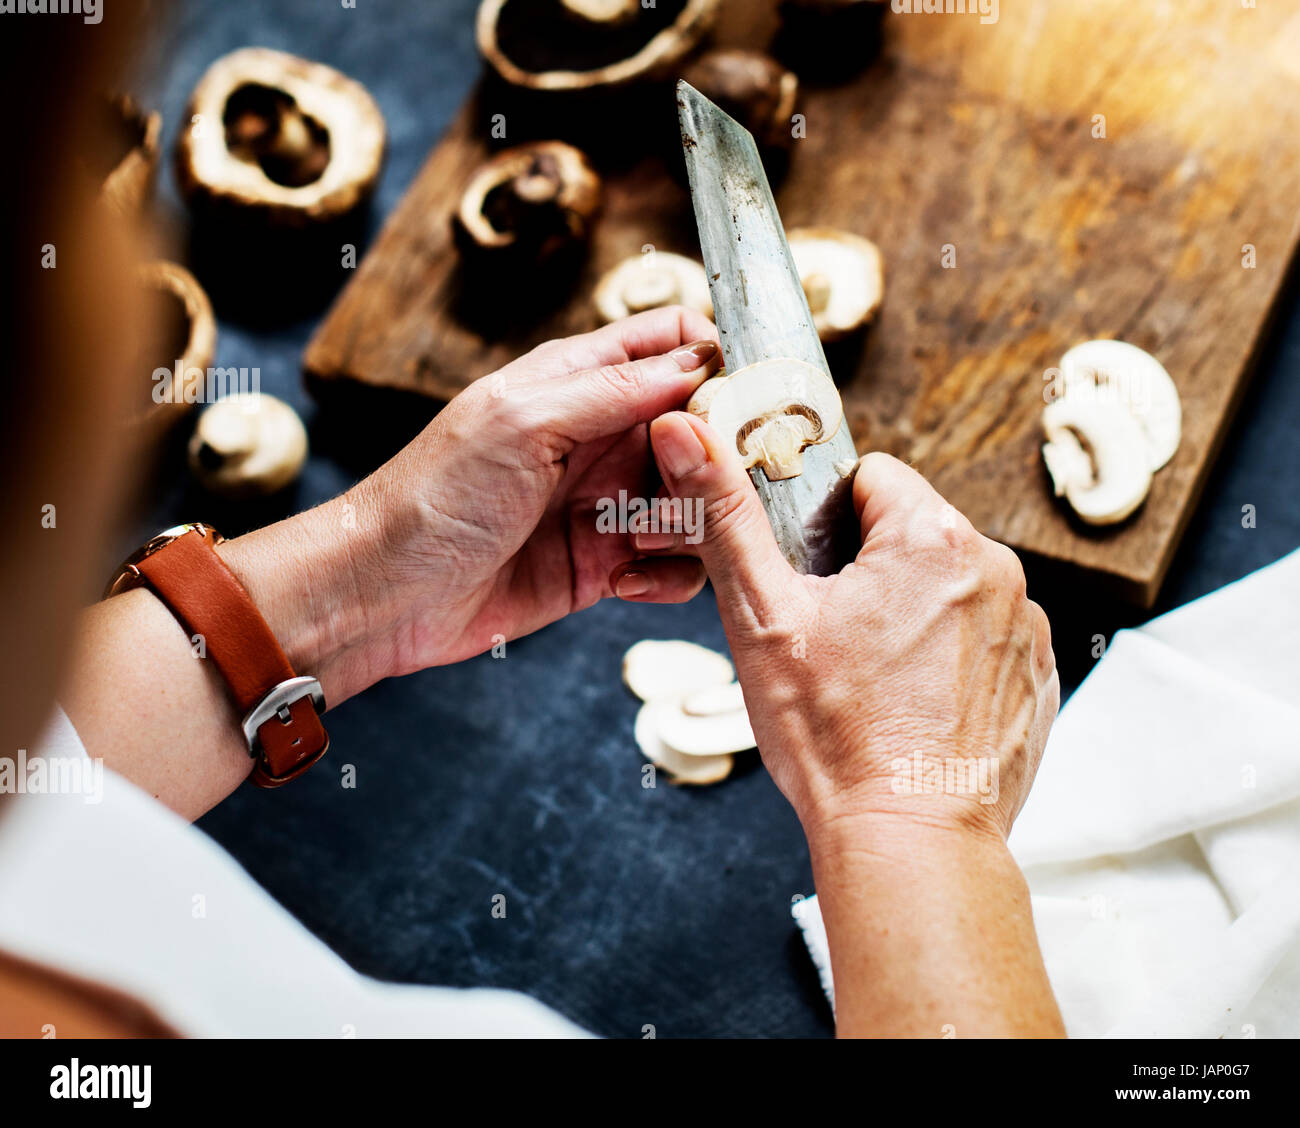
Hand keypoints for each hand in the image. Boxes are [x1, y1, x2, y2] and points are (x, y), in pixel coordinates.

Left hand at [354, 307, 721, 678]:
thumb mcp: (524, 421)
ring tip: (641, 538)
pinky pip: (673, 565)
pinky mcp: (606, 563)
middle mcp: (600, 436)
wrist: (388, 594)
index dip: (714, 357)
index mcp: (576, 381)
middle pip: (699, 427)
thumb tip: (699, 359)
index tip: (745, 392)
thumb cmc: (436, 495)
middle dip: (714, 455)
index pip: (669, 342)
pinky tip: (624, 582)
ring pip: (695, 499)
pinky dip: (667, 574)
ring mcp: (606, 501)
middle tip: (697, 484)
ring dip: (689, 521)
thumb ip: (614, 389)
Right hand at [645, 411, 1059, 846]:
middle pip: (909, 531)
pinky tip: (912, 702)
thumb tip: (684, 430)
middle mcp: (996, 568)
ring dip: (910, 610)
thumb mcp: (761, 616)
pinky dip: (948, 655)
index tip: (807, 573)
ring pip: (946, 583)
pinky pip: (981, 634)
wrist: (910, 842)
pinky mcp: (1035, 674)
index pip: (870, 478)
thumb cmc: (835, 736)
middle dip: (866, 567)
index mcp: (930, 536)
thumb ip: (724, 514)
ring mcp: (1024, 625)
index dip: (824, 521)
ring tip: (871, 678)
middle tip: (828, 635)